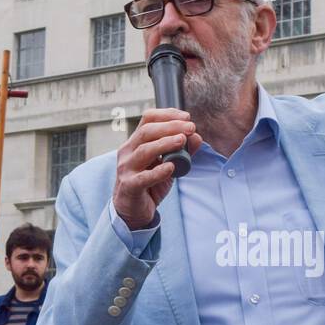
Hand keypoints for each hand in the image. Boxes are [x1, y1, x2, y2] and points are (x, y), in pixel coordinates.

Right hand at [113, 108, 202, 230]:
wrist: (133, 210)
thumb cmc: (149, 183)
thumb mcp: (168, 164)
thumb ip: (182, 151)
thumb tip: (197, 137)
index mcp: (135, 142)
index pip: (148, 119)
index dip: (167, 114)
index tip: (186, 117)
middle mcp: (128, 151)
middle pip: (147, 131)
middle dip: (170, 127)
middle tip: (190, 128)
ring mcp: (126, 168)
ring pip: (144, 150)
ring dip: (165, 144)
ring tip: (182, 140)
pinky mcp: (129, 186)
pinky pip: (143, 177)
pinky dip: (158, 171)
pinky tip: (171, 167)